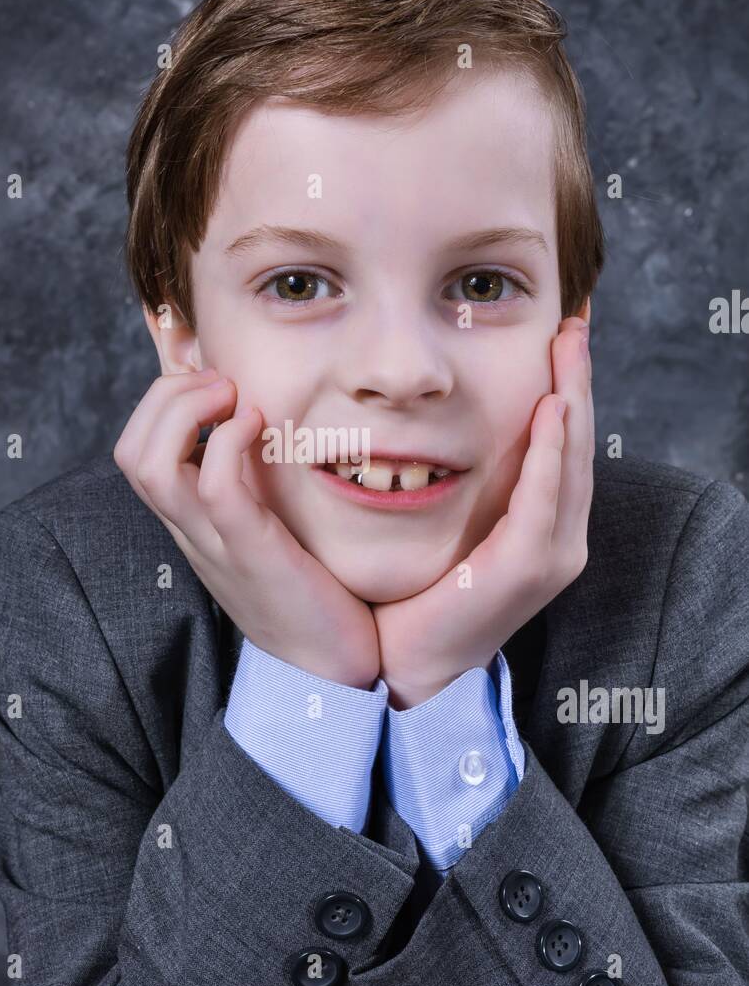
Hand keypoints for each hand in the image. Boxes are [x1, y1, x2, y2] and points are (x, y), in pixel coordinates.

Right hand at [113, 368, 379, 687]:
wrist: (330, 673)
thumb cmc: (310, 594)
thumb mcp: (268, 528)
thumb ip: (252, 485)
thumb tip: (255, 424)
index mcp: (190, 523)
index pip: (134, 451)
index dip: (161, 400)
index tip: (215, 382)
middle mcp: (190, 531)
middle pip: (129, 451)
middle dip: (165, 395)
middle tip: (221, 381)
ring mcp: (214, 543)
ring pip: (151, 466)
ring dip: (185, 410)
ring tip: (232, 396)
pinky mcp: (252, 553)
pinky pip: (214, 488)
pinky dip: (227, 441)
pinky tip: (259, 424)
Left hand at [373, 317, 593, 708]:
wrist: (406, 662)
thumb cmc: (418, 592)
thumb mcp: (450, 523)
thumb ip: (465, 481)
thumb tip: (442, 425)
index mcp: (544, 527)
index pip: (564, 444)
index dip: (569, 389)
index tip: (561, 336)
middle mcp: (560, 538)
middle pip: (578, 443)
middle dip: (578, 380)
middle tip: (574, 323)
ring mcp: (551, 556)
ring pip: (570, 462)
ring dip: (573, 400)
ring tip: (569, 347)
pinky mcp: (526, 568)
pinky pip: (543, 498)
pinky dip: (549, 452)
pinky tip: (550, 409)